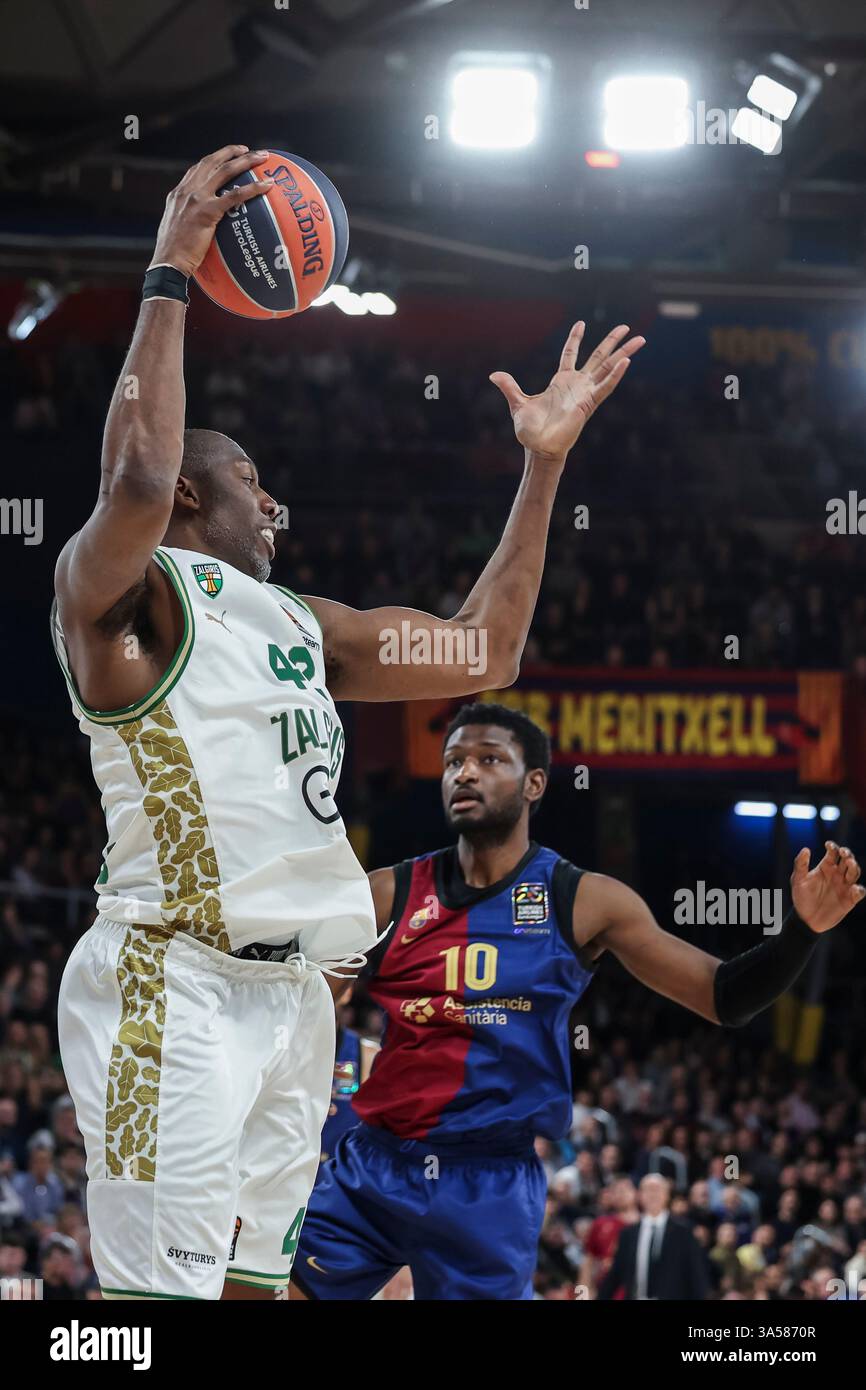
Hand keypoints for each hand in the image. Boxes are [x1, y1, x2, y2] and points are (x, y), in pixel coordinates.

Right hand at [149, 145, 273, 277]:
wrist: (168, 263)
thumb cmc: (174, 256)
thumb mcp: (177, 230)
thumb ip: (188, 221)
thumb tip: (202, 227)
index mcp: (179, 193)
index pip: (198, 169)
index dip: (214, 159)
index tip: (227, 155)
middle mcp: (187, 190)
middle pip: (212, 162)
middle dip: (231, 152)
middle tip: (248, 150)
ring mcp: (196, 199)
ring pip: (225, 171)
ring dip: (246, 161)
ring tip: (262, 157)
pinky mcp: (207, 211)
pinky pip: (235, 195)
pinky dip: (253, 188)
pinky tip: (267, 185)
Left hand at [489, 320, 645, 462]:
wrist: (538, 448)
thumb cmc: (530, 430)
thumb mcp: (517, 403)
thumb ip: (509, 386)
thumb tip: (494, 374)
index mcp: (561, 381)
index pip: (570, 354)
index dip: (575, 339)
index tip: (581, 323)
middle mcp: (577, 385)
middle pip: (598, 357)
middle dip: (612, 341)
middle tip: (627, 327)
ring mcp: (585, 393)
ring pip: (608, 368)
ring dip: (623, 354)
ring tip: (640, 339)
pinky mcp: (589, 404)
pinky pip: (605, 387)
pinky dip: (615, 375)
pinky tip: (626, 363)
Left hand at [791, 841, 864, 933]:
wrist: (805, 919)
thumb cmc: (801, 897)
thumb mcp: (797, 880)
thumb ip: (800, 864)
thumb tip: (806, 849)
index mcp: (825, 867)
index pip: (833, 853)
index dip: (833, 846)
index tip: (828, 845)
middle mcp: (837, 874)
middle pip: (847, 860)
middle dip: (848, 854)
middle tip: (844, 853)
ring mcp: (845, 886)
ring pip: (855, 872)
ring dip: (854, 867)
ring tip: (849, 864)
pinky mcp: (850, 899)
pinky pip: (859, 892)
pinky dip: (859, 889)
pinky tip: (854, 888)